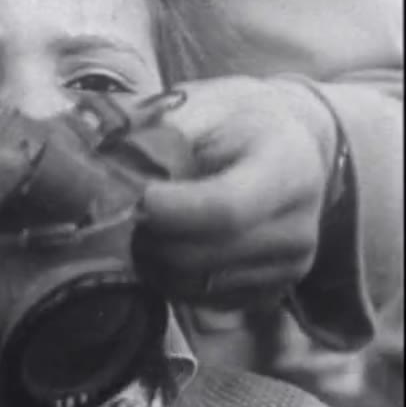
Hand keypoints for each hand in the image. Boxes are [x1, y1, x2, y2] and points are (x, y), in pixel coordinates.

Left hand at [131, 76, 337, 308]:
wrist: (292, 149)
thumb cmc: (240, 121)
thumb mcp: (207, 105)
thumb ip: (161, 132)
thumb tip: (107, 159)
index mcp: (288, 169)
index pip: (224, 209)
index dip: (169, 211)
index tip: (136, 198)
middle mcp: (298, 228)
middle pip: (201, 254)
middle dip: (149, 236)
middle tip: (126, 211)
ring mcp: (287, 268)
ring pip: (193, 284)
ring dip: (153, 261)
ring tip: (143, 226)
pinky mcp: (269, 294)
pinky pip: (200, 302)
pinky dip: (169, 279)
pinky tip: (166, 246)